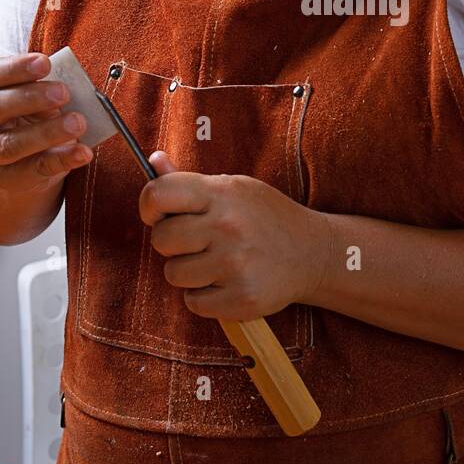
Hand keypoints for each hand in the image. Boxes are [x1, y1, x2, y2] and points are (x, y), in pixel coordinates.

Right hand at [0, 53, 91, 192]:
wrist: (12, 156)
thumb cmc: (22, 112)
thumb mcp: (26, 93)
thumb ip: (41, 84)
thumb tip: (69, 79)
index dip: (14, 68)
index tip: (44, 62)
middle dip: (29, 97)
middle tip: (63, 92)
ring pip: (10, 143)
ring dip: (47, 132)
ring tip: (78, 122)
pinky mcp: (9, 177)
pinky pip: (37, 168)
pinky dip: (63, 159)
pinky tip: (83, 152)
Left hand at [139, 152, 330, 320]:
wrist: (313, 253)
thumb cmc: (266, 217)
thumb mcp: (235, 189)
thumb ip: (191, 182)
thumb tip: (154, 161)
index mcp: (222, 194)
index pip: (159, 194)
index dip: (149, 206)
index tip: (158, 215)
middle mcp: (227, 227)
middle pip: (161, 239)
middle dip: (172, 243)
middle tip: (198, 241)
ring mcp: (234, 265)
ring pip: (174, 273)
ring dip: (189, 272)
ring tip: (216, 262)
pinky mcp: (240, 298)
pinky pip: (193, 302)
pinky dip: (204, 296)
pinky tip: (226, 282)